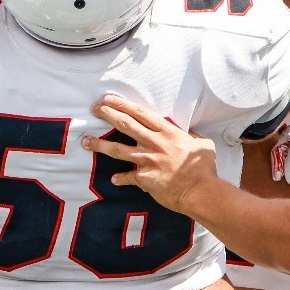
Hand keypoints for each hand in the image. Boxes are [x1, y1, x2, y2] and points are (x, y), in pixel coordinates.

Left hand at [82, 95, 220, 213]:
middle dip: (107, 114)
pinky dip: (120, 178)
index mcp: (167, 132)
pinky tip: (113, 179)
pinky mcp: (144, 178)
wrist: (201, 191)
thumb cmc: (204, 168)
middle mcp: (154, 143)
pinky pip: (128, 177)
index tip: (108, 98)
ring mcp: (147, 160)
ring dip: (99, 144)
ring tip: (85, 141)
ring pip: (117, 149)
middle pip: (125, 124)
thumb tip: (191, 136)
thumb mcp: (203, 145)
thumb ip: (193, 137)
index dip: (122, 104)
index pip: (140, 112)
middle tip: (94, 108)